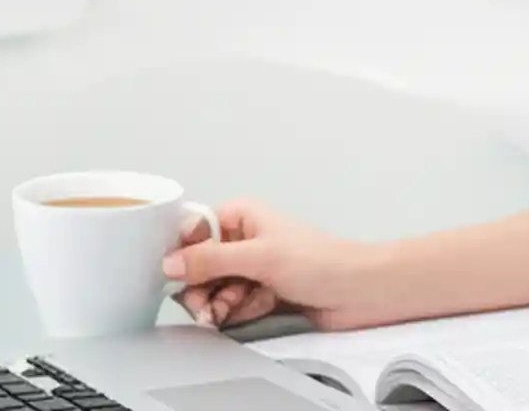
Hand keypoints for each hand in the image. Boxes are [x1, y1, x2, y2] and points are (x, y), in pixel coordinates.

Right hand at [165, 199, 382, 329]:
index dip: (181, 254)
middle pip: (198, 266)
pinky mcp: (262, 293)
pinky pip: (232, 305)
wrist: (359, 292)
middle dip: (199, 288)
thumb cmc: (319, 262)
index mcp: (240, 216)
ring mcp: (253, 268)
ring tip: (226, 313)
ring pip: (213, 289)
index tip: (177, 276)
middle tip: (204, 307)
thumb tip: (168, 263)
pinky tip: (249, 312)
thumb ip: (211, 260)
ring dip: (216, 304)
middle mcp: (243, 239)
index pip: (193, 231)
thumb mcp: (260, 257)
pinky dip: (235, 312)